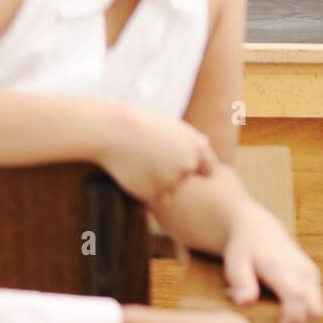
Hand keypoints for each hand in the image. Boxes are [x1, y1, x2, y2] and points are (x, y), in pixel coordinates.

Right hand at [97, 106, 217, 205]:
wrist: (114, 132)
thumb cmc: (142, 125)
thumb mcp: (174, 126)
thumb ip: (191, 141)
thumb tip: (207, 145)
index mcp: (198, 147)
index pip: (208, 170)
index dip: (197, 171)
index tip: (184, 168)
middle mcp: (189, 165)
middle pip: (184, 180)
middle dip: (173, 175)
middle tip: (152, 157)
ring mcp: (172, 181)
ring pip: (168, 189)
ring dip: (157, 182)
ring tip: (140, 161)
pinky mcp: (154, 193)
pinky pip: (152, 196)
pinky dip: (144, 189)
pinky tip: (134, 171)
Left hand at [222, 203, 322, 322]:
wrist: (258, 228)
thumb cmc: (244, 248)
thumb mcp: (235, 264)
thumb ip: (241, 283)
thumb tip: (246, 302)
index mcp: (284, 270)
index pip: (298, 301)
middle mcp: (303, 272)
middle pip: (315, 310)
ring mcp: (311, 273)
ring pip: (318, 309)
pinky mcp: (313, 275)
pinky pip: (316, 303)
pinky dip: (306, 314)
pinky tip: (286, 314)